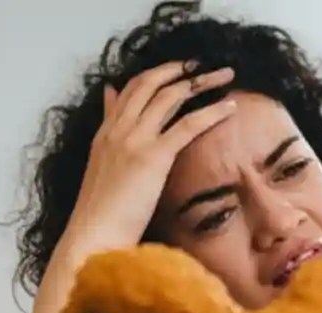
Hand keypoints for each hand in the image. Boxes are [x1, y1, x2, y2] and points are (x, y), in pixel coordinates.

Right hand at [64, 61, 236, 246]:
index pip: (131, 89)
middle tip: (207, 67)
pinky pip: (187, 124)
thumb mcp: (101, 175)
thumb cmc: (100, 218)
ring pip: (171, 96)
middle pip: (151, 84)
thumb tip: (112, 121)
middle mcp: (118, 130)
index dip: (156, 75)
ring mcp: (134, 140)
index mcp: (105, 134)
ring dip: (202, 82)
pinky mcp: (153, 157)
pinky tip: (229, 108)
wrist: (92, 237)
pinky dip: (210, 112)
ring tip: (225, 78)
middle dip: (181, 69)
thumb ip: (110, 146)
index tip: (180, 69)